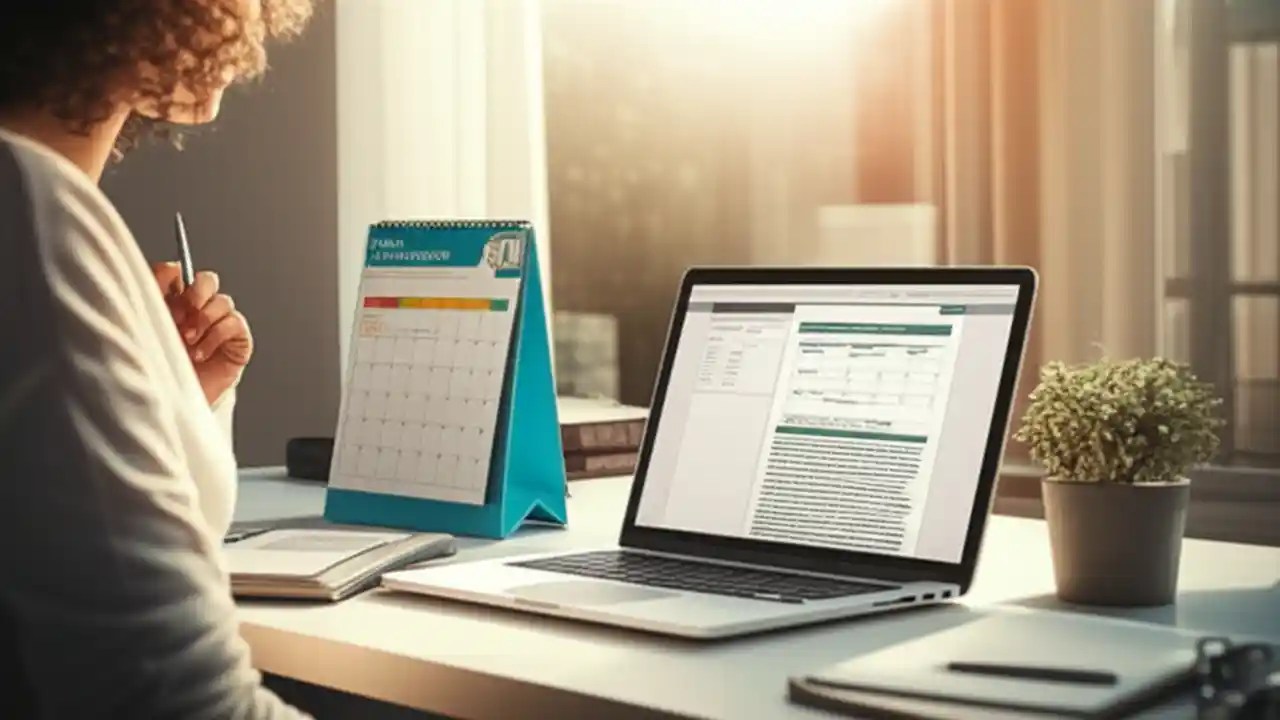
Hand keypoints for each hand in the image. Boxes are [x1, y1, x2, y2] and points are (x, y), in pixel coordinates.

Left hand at [152, 262, 253, 404]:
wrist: (171, 406)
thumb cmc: (153, 371)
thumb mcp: (140, 329)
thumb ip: (146, 298)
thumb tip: (160, 269)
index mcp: (170, 302)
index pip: (177, 272)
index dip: (172, 277)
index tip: (161, 294)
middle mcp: (196, 310)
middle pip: (206, 280)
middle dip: (194, 294)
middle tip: (180, 315)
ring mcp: (218, 325)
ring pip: (222, 301)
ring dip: (203, 319)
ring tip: (187, 341)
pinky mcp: (237, 340)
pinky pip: (234, 323)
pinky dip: (216, 335)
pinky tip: (201, 353)